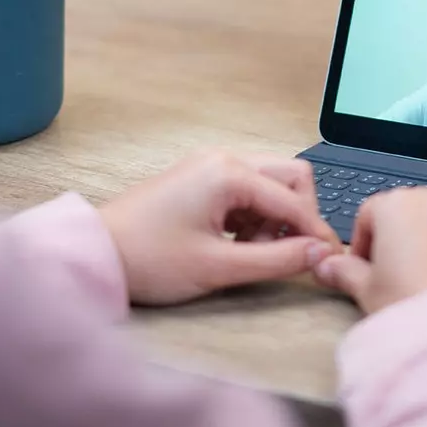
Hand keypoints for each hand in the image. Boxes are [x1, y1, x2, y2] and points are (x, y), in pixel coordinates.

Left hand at [98, 150, 343, 305]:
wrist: (96, 252)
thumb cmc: (149, 259)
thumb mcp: (218, 267)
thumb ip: (276, 260)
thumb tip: (318, 254)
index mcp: (228, 173)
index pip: (294, 201)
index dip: (316, 233)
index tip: (330, 261)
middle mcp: (222, 159)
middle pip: (289, 178)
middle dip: (296, 216)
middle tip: (283, 254)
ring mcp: (209, 167)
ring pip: (268, 185)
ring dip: (273, 219)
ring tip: (249, 254)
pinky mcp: (199, 181)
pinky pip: (245, 192)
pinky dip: (252, 217)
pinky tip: (234, 246)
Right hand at [312, 185, 426, 314]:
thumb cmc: (407, 306)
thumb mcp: (365, 290)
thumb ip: (344, 271)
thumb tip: (326, 267)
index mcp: (400, 203)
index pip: (371, 214)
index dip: (364, 244)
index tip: (363, 270)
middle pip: (413, 215)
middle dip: (404, 241)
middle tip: (397, 280)